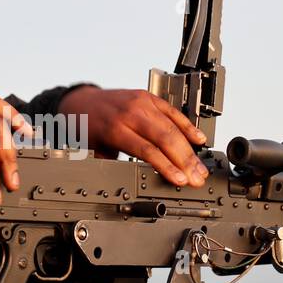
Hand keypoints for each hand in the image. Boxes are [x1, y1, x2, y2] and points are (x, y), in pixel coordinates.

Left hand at [57, 86, 208, 186]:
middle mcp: (130, 114)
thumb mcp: (96, 152)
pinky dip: (187, 126)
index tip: (180, 180)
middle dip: (184, 161)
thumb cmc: (90, 129)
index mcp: (115, 130)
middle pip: (165, 139)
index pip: (147, 150)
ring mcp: (141, 102)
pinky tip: (199, 139)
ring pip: (172, 127)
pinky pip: (173, 111)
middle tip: (197, 178)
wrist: (82, 103)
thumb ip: (114, 167)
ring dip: (189, 149)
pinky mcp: (149, 97)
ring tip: (200, 167)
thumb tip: (135, 185)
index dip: (166, 167)